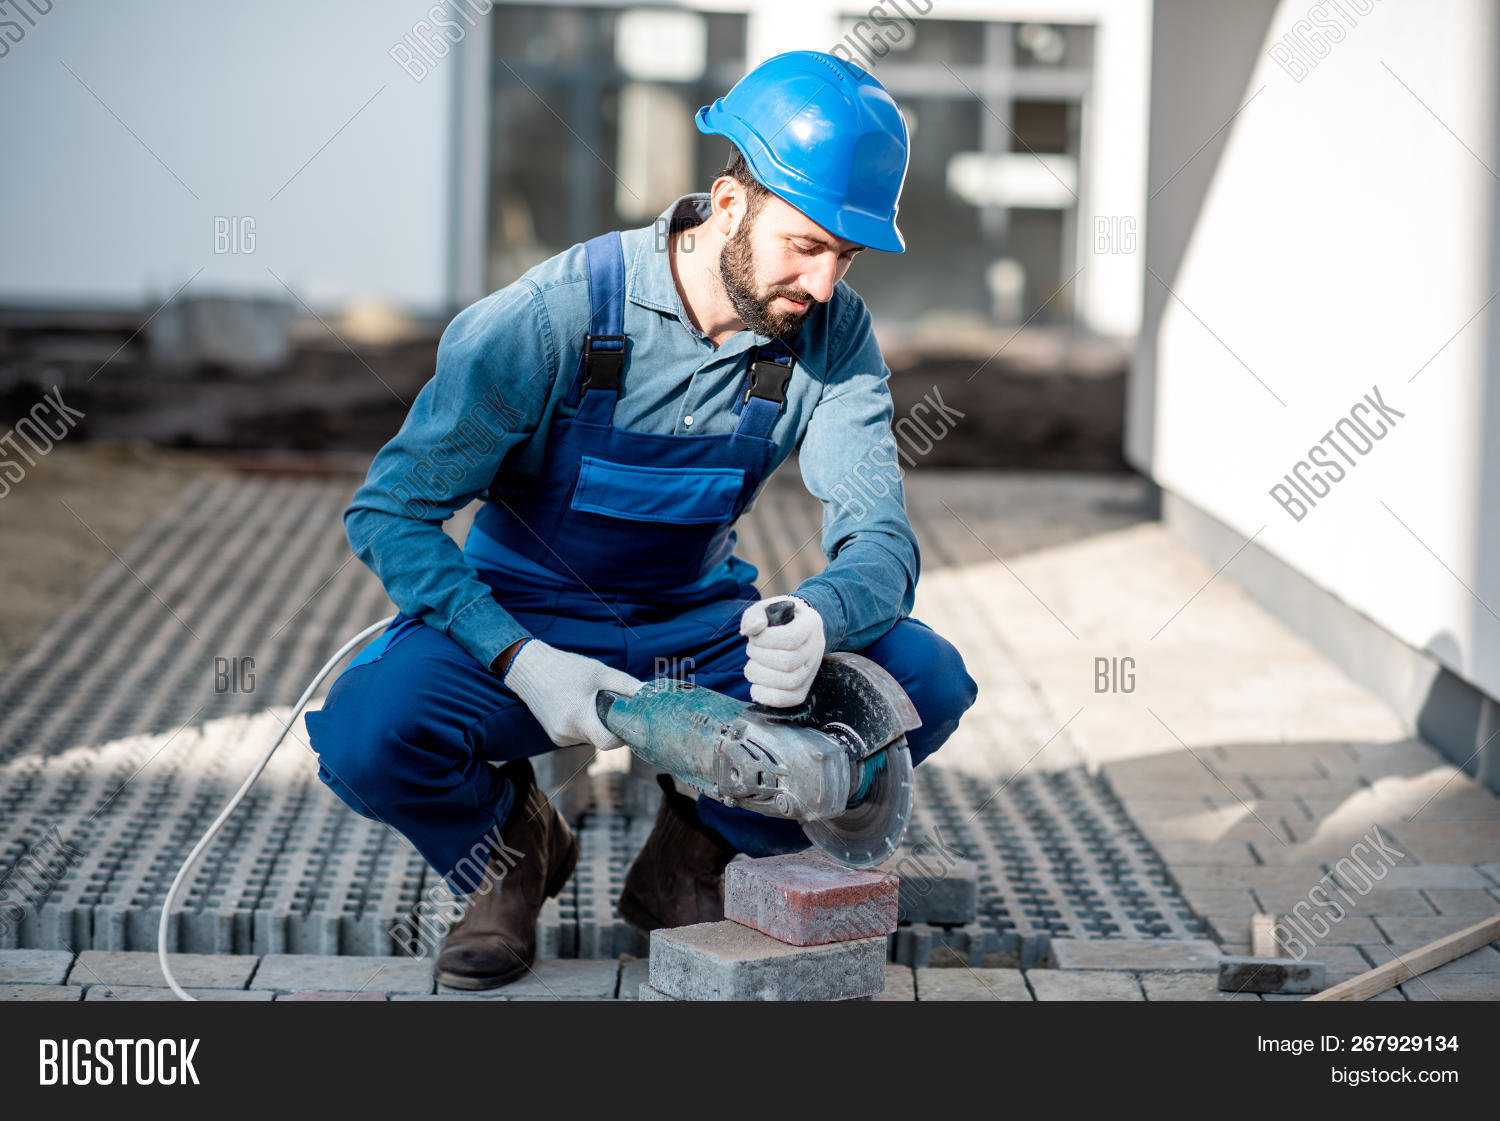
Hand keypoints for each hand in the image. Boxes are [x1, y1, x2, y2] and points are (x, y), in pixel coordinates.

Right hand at [502, 640, 643, 750]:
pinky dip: (583, 725)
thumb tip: (649, 693)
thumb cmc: (566, 667)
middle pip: (600, 739)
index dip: (622, 737)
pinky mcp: (554, 735)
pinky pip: (578, 735)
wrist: (529, 668)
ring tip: (588, 702)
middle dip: (609, 726)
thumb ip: (626, 685)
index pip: (608, 742)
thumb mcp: (599, 671)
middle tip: (611, 707)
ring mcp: (558, 736)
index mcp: (579, 716)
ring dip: (595, 725)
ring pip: (589, 738)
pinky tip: (576, 706)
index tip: (629, 724)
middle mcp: (567, 731)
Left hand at [739, 595, 824, 706]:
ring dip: (761, 676)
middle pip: (789, 662)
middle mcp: (815, 648)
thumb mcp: (766, 608)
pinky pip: (792, 700)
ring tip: (751, 667)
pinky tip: (756, 687)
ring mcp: (812, 670)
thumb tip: (750, 630)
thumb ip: (756, 615)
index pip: (791, 637)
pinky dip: (769, 697)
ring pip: (790, 682)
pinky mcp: (804, 687)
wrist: (795, 628)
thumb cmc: (778, 619)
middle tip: (751, 650)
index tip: (754, 636)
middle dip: (760, 657)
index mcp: (810, 624)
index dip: (766, 639)